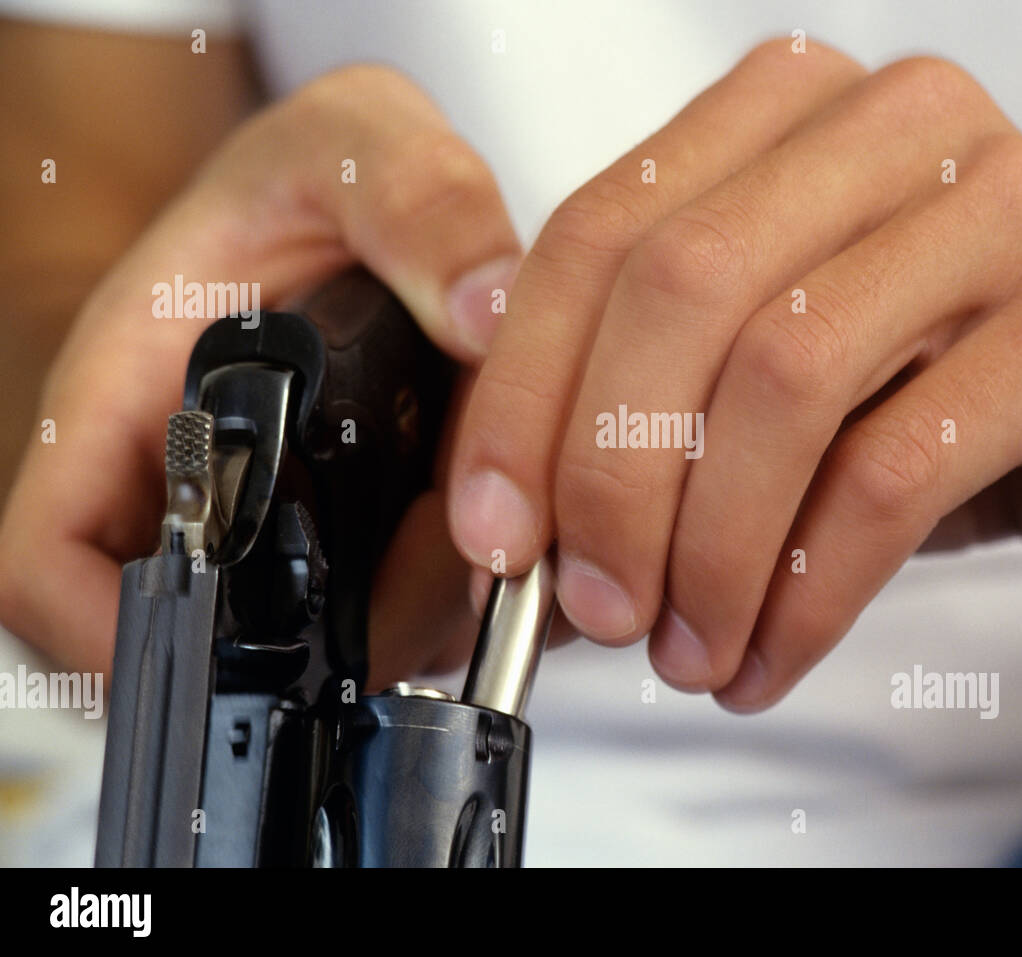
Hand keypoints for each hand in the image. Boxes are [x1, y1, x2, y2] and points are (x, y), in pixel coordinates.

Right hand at [0, 66, 522, 683]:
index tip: (218, 650)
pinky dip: (468, 592)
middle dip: (337, 628)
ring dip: (422, 609)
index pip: (51, 555)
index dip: (106, 632)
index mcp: (135, 393)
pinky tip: (510, 517)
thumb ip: (417, 203)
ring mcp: (283, 522)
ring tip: (490, 511)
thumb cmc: (329, 169)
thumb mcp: (361, 143)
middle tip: (439, 556)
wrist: (379, 193)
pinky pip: (412, 615)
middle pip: (213, 635)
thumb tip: (486, 308)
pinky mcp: (368, 539)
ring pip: (328, 640)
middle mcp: (199, 477)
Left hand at [446, 40, 1021, 710]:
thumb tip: (503, 529)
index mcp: (785, 111)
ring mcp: (1004, 205)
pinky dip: (809, 586)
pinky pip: (899, 468)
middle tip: (595, 609)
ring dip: (709, 547)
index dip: (523, 395)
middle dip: (612, 476)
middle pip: (682, 289)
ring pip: (787, 375)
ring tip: (687, 649)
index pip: (600, 233)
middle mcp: (893, 126)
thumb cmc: (924, 389)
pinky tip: (773, 651)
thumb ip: (630, 411)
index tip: (493, 532)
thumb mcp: (753, 377)